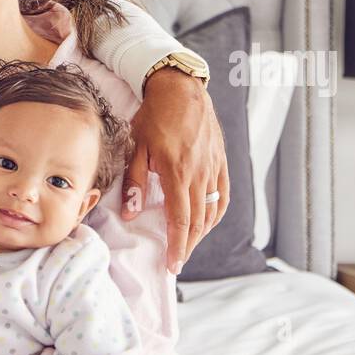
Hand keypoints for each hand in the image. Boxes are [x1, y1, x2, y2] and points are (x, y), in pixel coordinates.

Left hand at [123, 67, 229, 273]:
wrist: (181, 89)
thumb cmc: (154, 117)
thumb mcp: (136, 148)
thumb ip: (135, 183)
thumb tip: (131, 215)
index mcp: (177, 172)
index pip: (180, 219)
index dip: (178, 245)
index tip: (173, 265)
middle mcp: (200, 173)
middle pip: (199, 220)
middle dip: (188, 245)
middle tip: (177, 262)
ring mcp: (214, 167)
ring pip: (213, 210)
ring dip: (202, 232)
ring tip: (189, 245)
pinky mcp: (221, 161)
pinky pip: (223, 195)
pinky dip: (217, 213)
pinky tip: (208, 221)